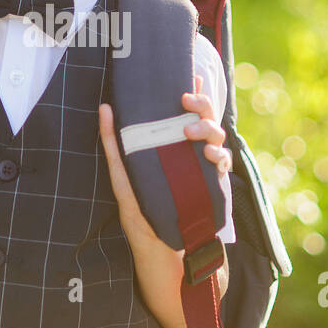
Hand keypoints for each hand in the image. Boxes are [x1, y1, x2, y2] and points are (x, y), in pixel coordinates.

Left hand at [98, 76, 230, 246]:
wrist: (161, 253)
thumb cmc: (140, 214)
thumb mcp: (123, 178)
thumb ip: (114, 144)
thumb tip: (104, 107)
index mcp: (171, 146)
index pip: (184, 112)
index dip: (194, 91)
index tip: (193, 74)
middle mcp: (190, 152)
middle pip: (204, 118)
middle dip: (200, 104)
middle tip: (184, 100)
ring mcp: (204, 167)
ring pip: (216, 136)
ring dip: (206, 128)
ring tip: (190, 133)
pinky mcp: (214, 185)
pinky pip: (222, 163)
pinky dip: (217, 155)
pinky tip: (207, 155)